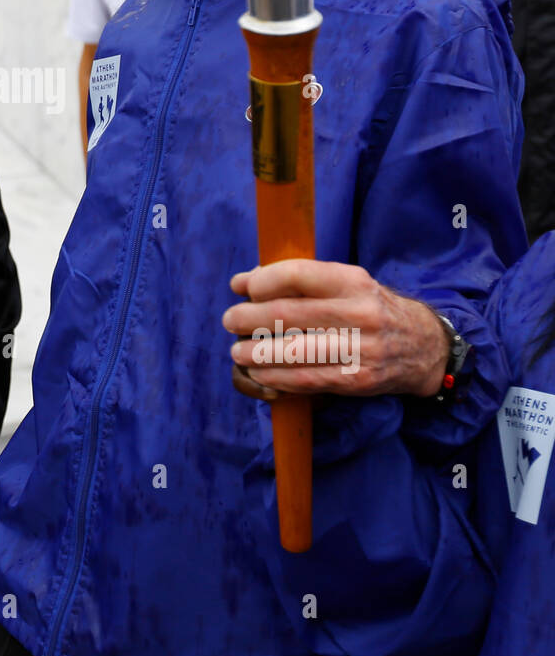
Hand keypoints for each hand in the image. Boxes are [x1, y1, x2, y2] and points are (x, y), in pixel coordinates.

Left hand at [221, 260, 449, 401]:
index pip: (297, 275)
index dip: (260, 281)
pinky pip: (306, 380)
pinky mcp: (357, 380)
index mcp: (353, 281)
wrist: (423, 346)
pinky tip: (259, 372)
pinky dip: (275, 377)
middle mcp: (360, 313)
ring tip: (238, 351)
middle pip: (289, 314)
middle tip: (230, 320)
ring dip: (256, 353)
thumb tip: (244, 282)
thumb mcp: (347, 283)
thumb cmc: (371, 308)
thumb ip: (302, 281)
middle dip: (249, 318)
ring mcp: (361, 349)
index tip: (239, 286)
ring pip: (294, 351)